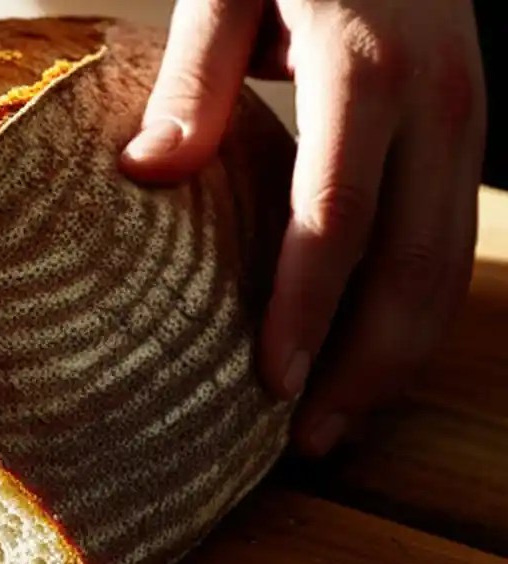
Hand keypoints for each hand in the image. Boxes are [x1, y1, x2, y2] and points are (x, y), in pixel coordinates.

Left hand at [120, 0, 485, 456]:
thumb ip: (194, 77)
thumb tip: (149, 172)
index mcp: (366, 68)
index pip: (337, 216)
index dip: (305, 309)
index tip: (270, 383)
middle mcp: (437, 104)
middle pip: (413, 266)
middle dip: (366, 366)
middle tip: (308, 441)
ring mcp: (466, 121)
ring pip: (448, 266)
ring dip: (398, 356)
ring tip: (337, 422)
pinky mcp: (467, 135)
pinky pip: (450, 241)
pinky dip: (415, 312)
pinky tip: (369, 355)